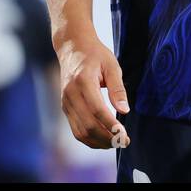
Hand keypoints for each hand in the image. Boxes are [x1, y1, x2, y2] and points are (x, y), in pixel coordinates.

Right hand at [56, 32, 130, 149]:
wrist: (72, 47)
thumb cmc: (95, 55)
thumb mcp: (111, 65)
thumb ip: (118, 88)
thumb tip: (125, 111)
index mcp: (82, 81)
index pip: (96, 109)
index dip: (110, 124)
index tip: (124, 134)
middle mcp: (70, 94)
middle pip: (88, 125)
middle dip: (107, 137)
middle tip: (124, 141)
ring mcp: (65, 102)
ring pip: (80, 132)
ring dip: (99, 142)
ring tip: (116, 143)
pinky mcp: (65, 108)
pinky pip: (76, 129)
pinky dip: (90, 139)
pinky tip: (103, 139)